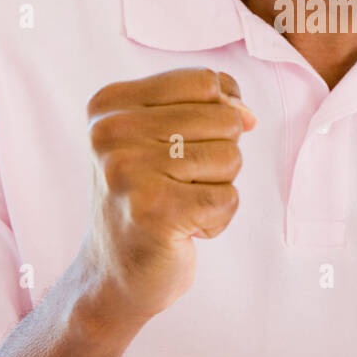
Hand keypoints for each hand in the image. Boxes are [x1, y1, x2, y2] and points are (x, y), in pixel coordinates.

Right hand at [75, 68, 255, 328]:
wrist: (115, 275)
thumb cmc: (148, 196)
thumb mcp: (163, 135)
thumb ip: (208, 105)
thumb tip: (247, 115)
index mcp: (109, 104)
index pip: (204, 81)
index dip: (217, 113)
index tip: (183, 146)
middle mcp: (110, 133)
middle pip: (224, 118)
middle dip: (219, 155)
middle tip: (177, 184)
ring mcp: (128, 172)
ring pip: (230, 158)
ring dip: (216, 189)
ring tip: (178, 205)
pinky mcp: (154, 212)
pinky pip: (228, 199)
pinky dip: (216, 220)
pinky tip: (182, 230)